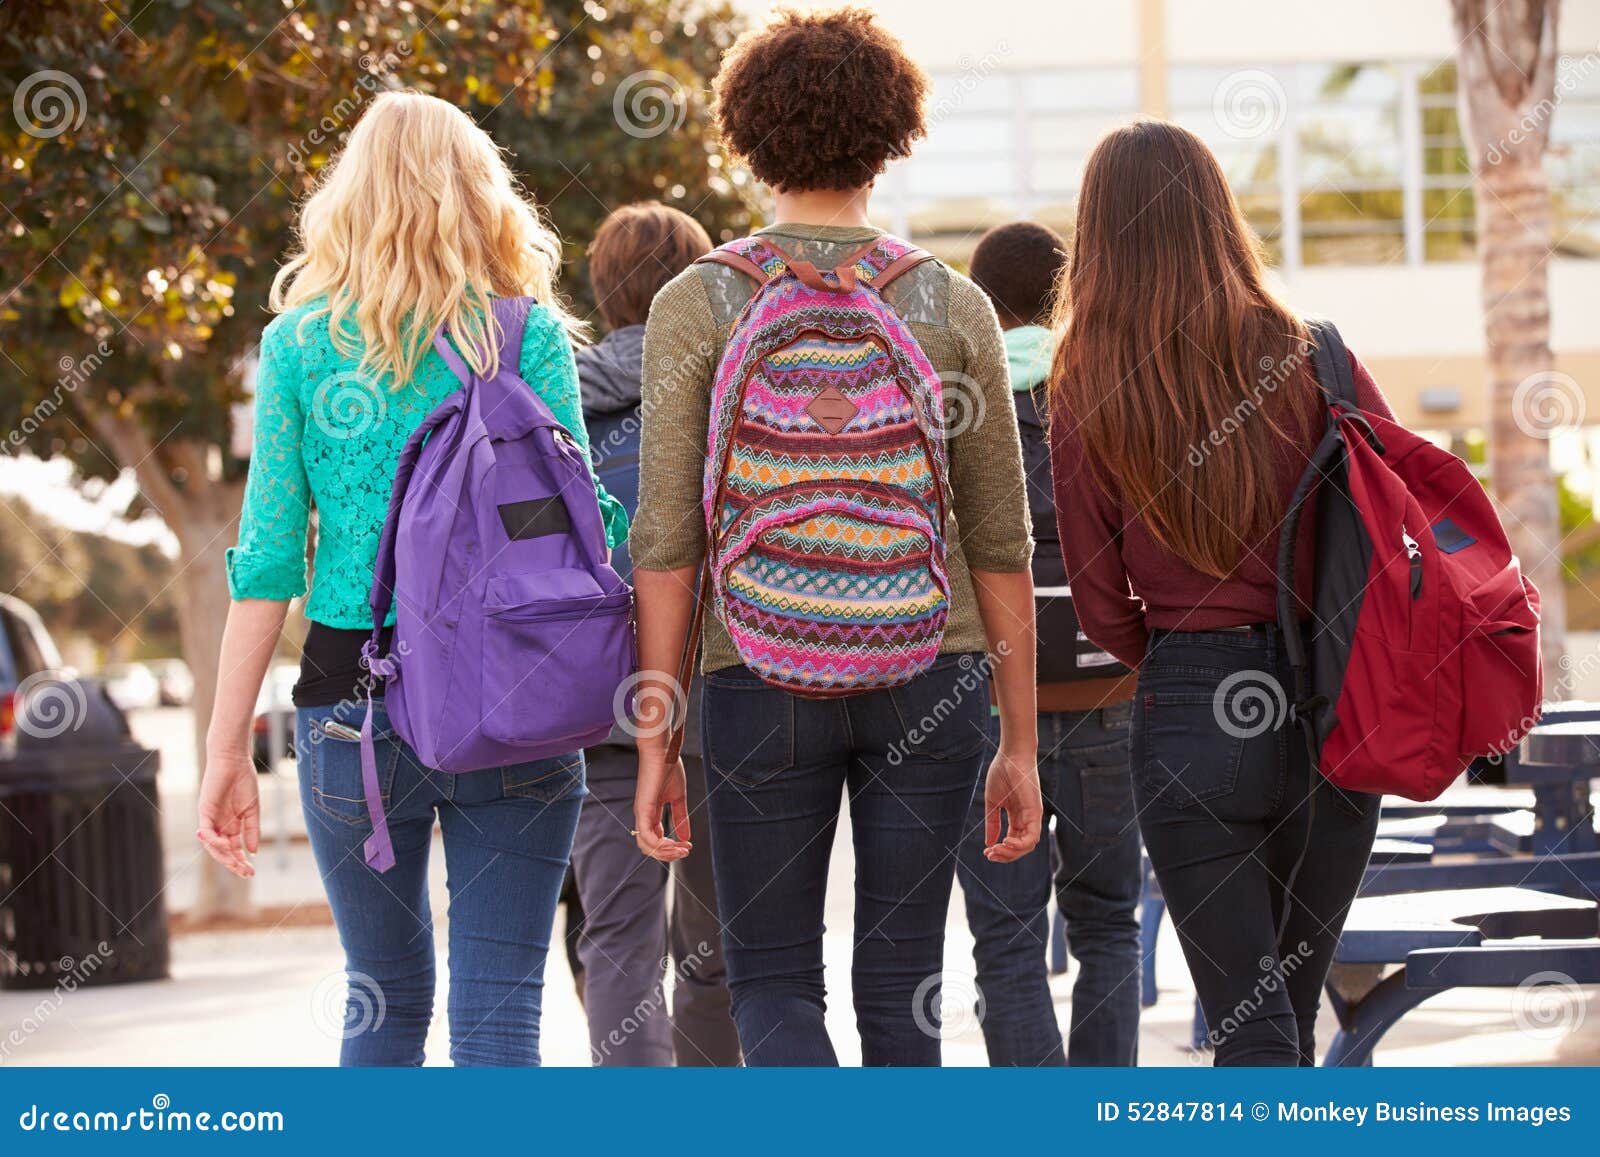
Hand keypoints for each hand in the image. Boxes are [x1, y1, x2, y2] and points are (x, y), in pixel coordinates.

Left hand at [196, 749, 260, 877]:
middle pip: (223, 851)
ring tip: (236, 863)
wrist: (234, 761)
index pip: (234, 849)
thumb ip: (252, 830)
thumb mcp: (252, 810)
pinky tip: (227, 846)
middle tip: (246, 873)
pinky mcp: (204, 811)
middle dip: (233, 863)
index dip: (241, 861)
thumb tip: (253, 851)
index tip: (252, 872)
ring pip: (213, 845)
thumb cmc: (244, 781)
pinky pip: (206, 832)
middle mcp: (219, 825)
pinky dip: (214, 841)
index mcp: (231, 825)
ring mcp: (210, 819)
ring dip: (224, 856)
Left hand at [633, 750, 691, 861]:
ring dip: (665, 852)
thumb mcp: (678, 798)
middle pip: (649, 848)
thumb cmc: (668, 769)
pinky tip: (674, 843)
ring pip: (646, 846)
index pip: (655, 840)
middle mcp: (643, 816)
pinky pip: (647, 836)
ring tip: (681, 849)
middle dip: (668, 854)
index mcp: (650, 814)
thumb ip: (681, 817)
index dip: (671, 848)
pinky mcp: (643, 809)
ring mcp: (641, 813)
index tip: (688, 846)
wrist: (664, 751)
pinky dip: (660, 845)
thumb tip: (686, 837)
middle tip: (685, 851)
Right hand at [983, 744, 1040, 862]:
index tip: (986, 852)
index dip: (1000, 850)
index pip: (1012, 841)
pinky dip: (1020, 845)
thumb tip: (989, 842)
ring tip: (996, 850)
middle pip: (1020, 847)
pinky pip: (1032, 837)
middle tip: (990, 855)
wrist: (1011, 756)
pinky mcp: (1035, 812)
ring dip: (1011, 853)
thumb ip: (992, 822)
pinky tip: (1005, 842)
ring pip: (1027, 846)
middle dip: (1005, 855)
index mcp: (1017, 816)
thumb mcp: (993, 802)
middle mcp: (1027, 819)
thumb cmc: (1002, 773)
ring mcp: (1032, 816)